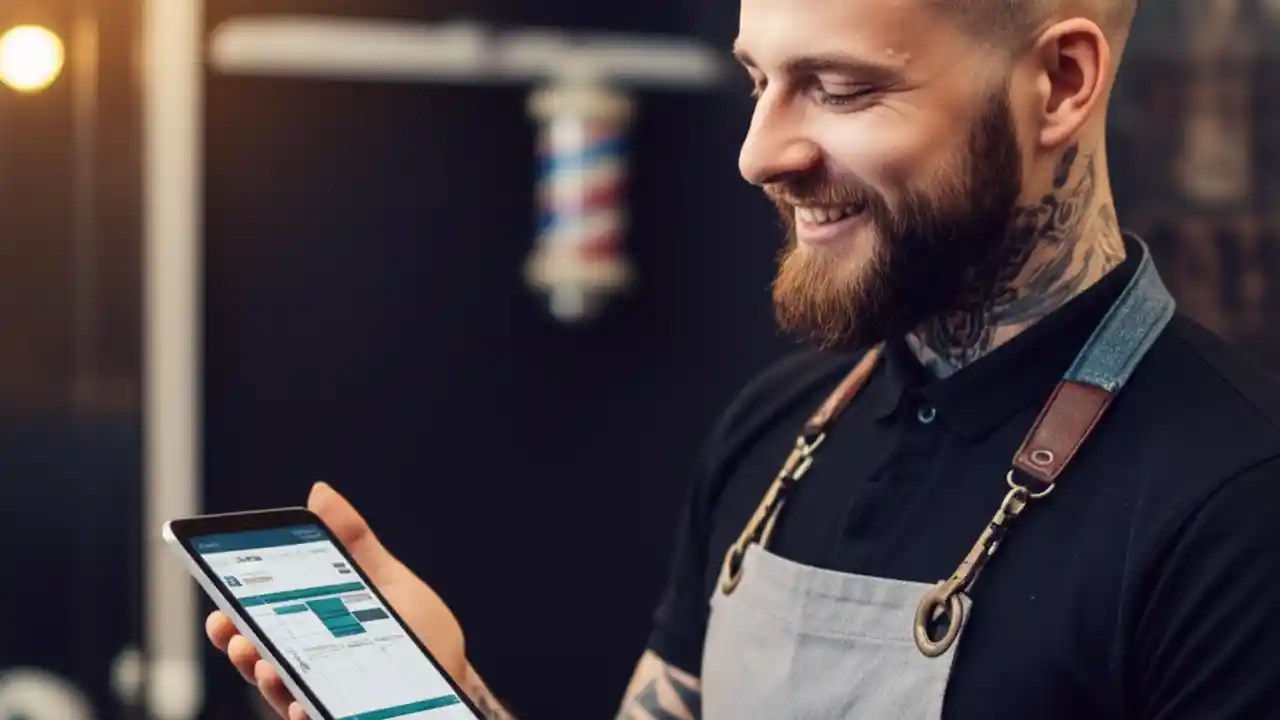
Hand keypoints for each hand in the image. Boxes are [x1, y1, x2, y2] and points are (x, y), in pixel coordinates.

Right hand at [205, 482, 466, 719]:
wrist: (456, 682)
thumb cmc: (420, 632)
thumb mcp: (388, 581)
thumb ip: (353, 543)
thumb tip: (320, 493)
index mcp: (313, 631)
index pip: (263, 624)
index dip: (234, 615)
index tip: (220, 603)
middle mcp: (310, 670)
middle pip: (262, 660)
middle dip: (242, 646)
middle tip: (233, 632)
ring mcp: (323, 699)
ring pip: (283, 694)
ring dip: (267, 679)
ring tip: (266, 663)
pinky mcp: (339, 716)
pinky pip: (316, 718)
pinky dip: (303, 712)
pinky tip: (302, 703)